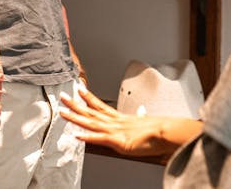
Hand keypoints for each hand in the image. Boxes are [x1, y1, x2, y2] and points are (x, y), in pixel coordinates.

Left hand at [59, 87, 199, 158]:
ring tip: (62, 111)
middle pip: (91, 111)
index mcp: (121, 119)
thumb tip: (142, 113)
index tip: (79, 90)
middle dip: (75, 104)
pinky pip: (100, 138)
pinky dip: (88, 136)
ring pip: (91, 122)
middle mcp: (115, 122)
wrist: (167, 132)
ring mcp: (116, 131)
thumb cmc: (159, 130)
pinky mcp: (118, 141)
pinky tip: (76, 134)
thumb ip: (140, 119)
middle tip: (62, 96)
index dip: (88, 98)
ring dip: (76, 117)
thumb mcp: (147, 122)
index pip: (100, 106)